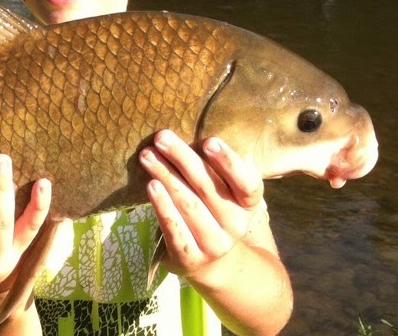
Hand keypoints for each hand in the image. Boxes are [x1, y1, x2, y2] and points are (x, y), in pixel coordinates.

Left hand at [139, 130, 267, 282]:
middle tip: (162, 137)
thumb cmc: (214, 211)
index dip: (228, 162)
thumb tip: (183, 136)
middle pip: (208, 187)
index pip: (246, 182)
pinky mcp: (191, 257)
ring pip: (188, 204)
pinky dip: (162, 206)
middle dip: (182, 158)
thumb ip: (215, 169)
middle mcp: (236, 224)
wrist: (212, 261)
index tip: (209, 141)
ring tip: (148, 156)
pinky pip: (174, 229)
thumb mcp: (226, 192)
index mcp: (249, 203)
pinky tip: (151, 186)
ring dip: (166, 176)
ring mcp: (215, 243)